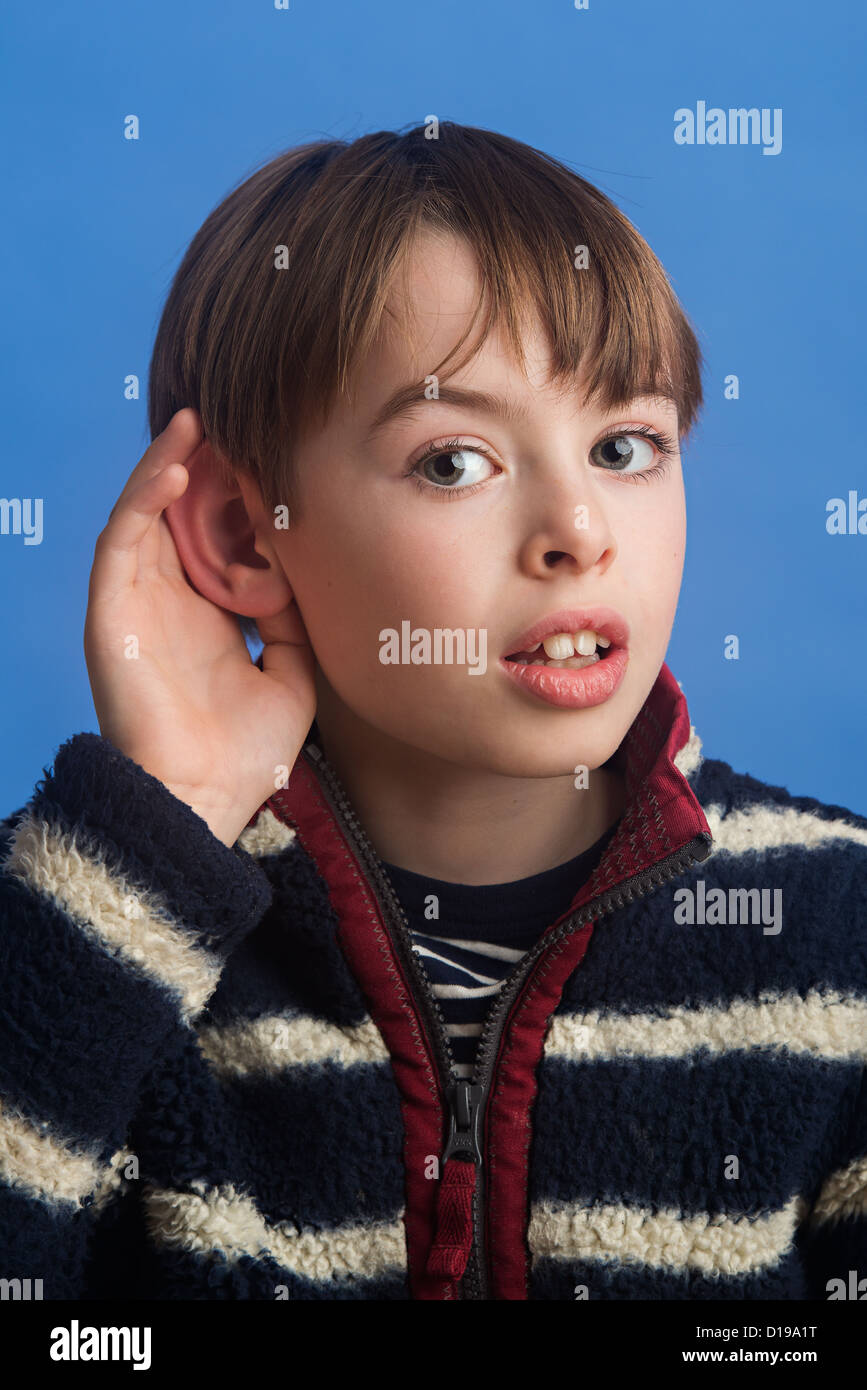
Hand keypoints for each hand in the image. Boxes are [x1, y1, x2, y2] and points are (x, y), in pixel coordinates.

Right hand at [84, 408, 315, 845]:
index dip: (236, 496)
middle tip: (233, 419)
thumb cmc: (246, 753)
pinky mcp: (109, 611)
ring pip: (144, 514)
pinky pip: (121, 541)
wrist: (205, 799)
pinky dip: (142, 499)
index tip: (270, 453)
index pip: (216, 538)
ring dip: (167, 465)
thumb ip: (295, 624)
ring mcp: (136, 604)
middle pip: (178, 516)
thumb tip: (306, 575)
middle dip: (202, 466)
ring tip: (197, 421)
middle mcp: (169, 603)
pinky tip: (174, 466)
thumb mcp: (291, 676)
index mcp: (208, 617)